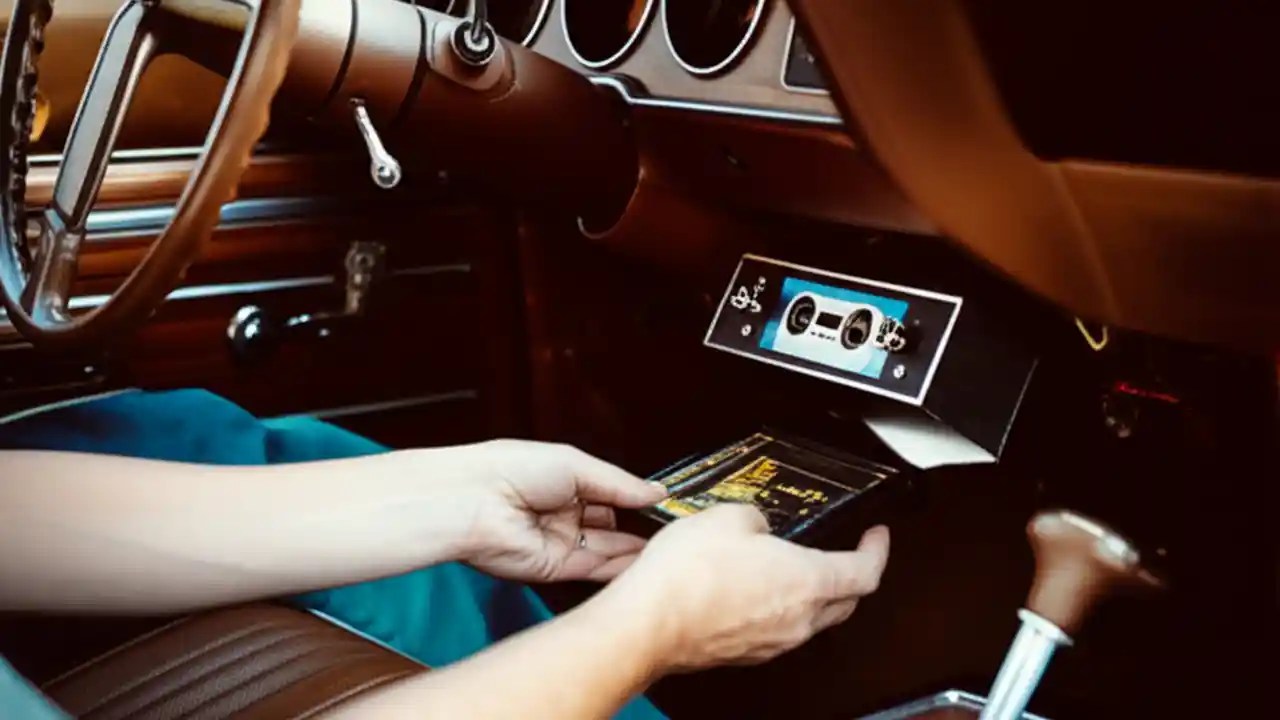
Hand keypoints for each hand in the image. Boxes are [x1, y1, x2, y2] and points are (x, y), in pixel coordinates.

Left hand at [451, 440, 666, 583]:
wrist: (473, 500)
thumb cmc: (511, 469)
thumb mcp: (577, 465)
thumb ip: (620, 484)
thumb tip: (656, 491)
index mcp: (563, 482)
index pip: (609, 494)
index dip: (636, 500)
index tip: (668, 505)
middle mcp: (562, 514)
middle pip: (611, 525)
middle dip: (640, 528)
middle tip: (676, 531)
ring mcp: (559, 542)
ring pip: (607, 551)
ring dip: (636, 551)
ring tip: (672, 549)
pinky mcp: (554, 568)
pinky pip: (594, 569)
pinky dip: (621, 567)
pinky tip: (648, 562)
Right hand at [597, 504, 889, 671]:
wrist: (648, 622)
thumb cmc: (688, 574)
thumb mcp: (728, 517)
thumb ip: (756, 519)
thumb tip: (758, 527)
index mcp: (808, 581)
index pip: (866, 572)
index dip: (877, 551)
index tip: (876, 537)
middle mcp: (798, 620)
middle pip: (846, 603)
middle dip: (852, 576)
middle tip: (846, 554)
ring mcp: (772, 642)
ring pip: (811, 620)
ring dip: (812, 595)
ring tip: (790, 568)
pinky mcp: (745, 653)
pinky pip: (776, 630)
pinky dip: (777, 610)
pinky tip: (752, 590)